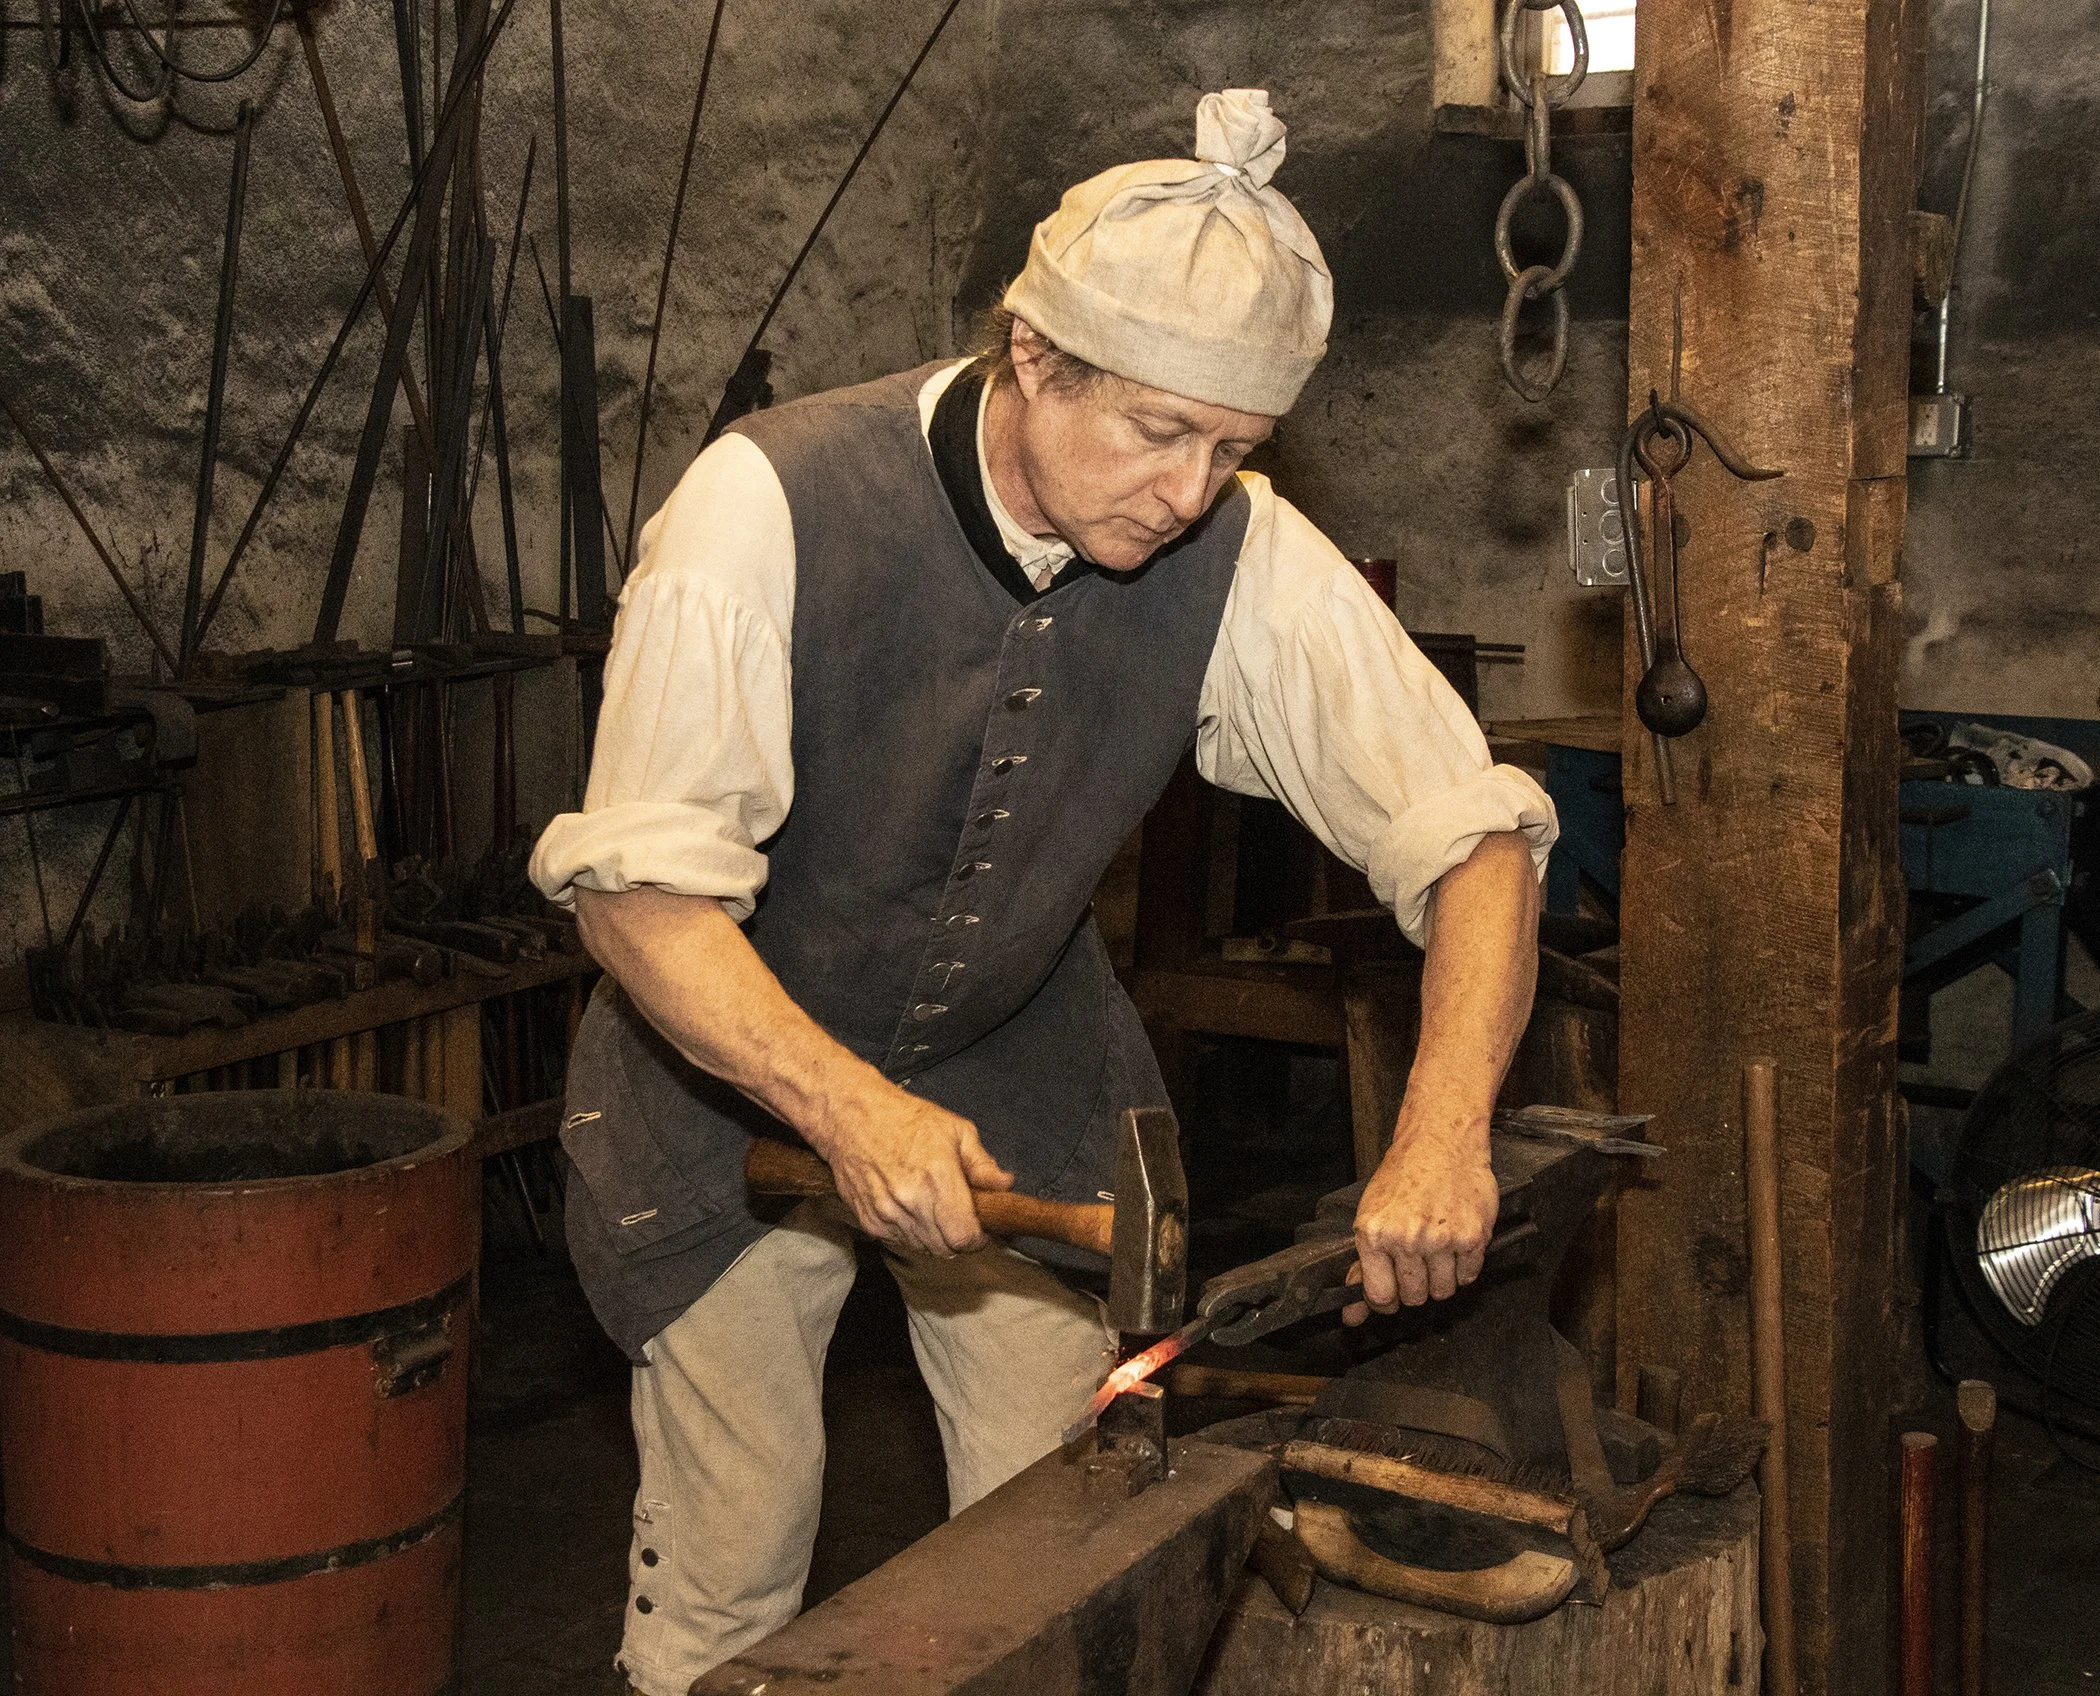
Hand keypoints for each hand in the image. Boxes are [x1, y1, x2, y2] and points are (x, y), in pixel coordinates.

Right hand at [808, 1081, 1012, 1257]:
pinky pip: (899, 1242)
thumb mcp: (956, 1130)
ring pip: (923, 1248)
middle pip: (945, 1249)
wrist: (852, 1117)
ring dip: (935, 1236)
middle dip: (958, 1238)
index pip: (964, 1237)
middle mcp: (910, 1201)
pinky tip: (911, 1207)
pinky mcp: (869, 1221)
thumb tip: (1004, 1185)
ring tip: (934, 1207)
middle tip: (960, 1217)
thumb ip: (983, 1164)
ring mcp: (886, 1214)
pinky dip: (911, 1232)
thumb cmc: (905, 1118)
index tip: (980, 1227)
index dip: (978, 1238)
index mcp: (936, 1178)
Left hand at [1344, 1111, 1498, 1321]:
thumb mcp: (1372, 1214)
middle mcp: (1406, 1238)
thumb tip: (1353, 1312)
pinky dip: (1463, 1268)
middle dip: (1415, 1286)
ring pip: (1442, 1291)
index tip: (1390, 1296)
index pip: (1379, 1296)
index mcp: (1374, 1233)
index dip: (1385, 1302)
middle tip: (1416, 1262)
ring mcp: (1440, 1240)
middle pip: (1414, 1296)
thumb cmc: (1404, 1175)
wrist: (1441, 1141)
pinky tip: (1455, 1244)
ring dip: (1440, 1278)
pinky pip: (1468, 1277)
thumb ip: (1363, 1264)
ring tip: (1437, 1249)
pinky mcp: (1472, 1237)